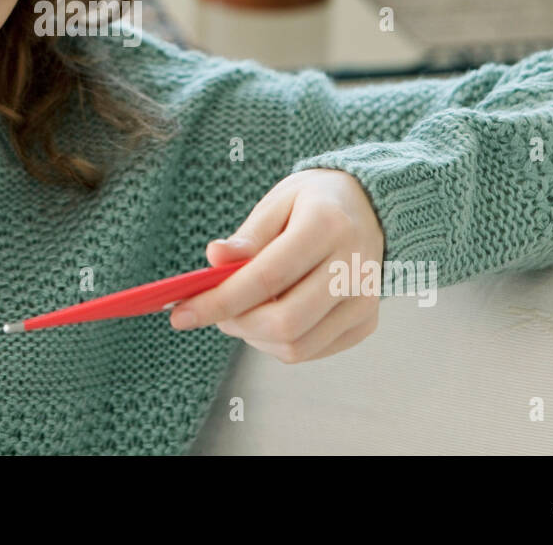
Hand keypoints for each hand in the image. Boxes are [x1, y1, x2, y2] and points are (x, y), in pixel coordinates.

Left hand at [169, 168, 385, 362]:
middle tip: (213, 309)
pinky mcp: (366, 321)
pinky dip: (277, 342)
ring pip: (295, 345)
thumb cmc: (314, 202)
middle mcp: (353, 267)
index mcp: (328, 226)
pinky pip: (310, 350)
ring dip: (253, 336)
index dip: (219, 301)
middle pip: (284, 321)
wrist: (372, 208)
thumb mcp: (278, 202)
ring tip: (242, 309)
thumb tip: (213, 260)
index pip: (266, 277)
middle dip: (235, 323)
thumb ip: (247, 237)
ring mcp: (365, 299)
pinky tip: (270, 313)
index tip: (180, 315)